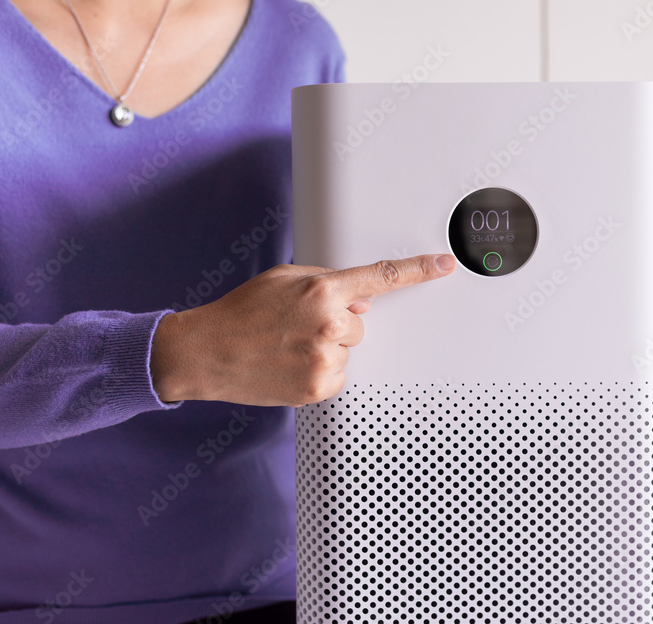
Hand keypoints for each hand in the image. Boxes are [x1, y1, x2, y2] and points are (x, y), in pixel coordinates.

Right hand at [150, 254, 455, 405]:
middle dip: (336, 323)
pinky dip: (321, 371)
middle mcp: (329, 324)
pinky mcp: (321, 387)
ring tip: (288, 346)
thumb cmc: (241, 313)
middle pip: (360, 324)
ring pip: (348, 350)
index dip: (418, 270)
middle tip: (297, 326)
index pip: (382, 277)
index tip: (443, 265)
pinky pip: (339, 374)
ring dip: (327, 348)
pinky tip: (291, 364)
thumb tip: (359, 301)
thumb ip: (327, 282)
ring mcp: (326, 358)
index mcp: (322, 291)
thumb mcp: (284, 279)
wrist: (208, 352)